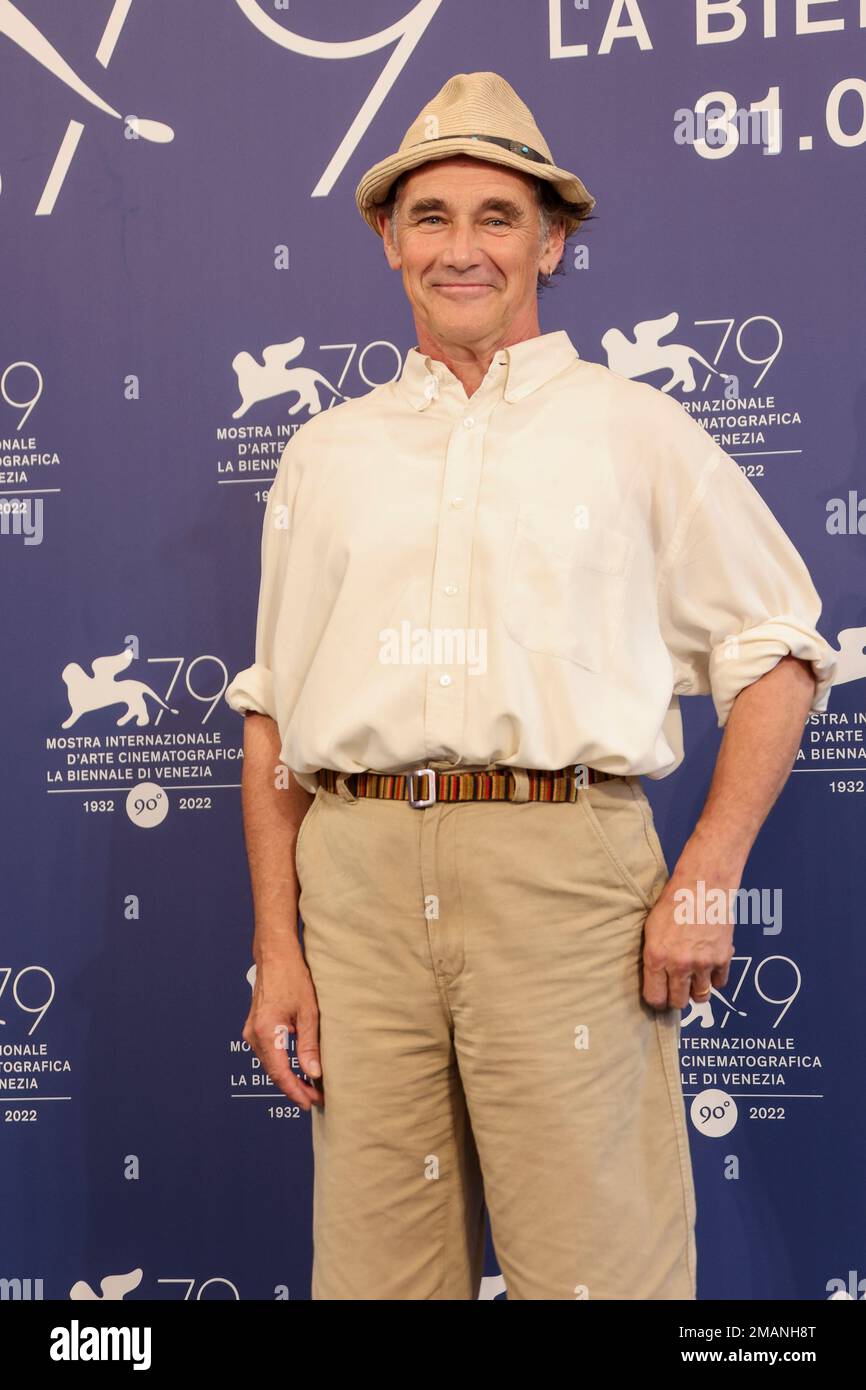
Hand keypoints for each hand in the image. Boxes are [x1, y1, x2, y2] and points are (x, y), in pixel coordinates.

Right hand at [242, 948, 323, 1109]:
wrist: (275, 956)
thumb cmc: (293, 978)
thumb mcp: (308, 1013)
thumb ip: (309, 1046)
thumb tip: (314, 1073)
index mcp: (266, 1032)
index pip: (281, 1073)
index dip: (296, 1091)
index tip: (311, 1102)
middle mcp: (254, 1035)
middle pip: (273, 1072)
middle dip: (294, 1088)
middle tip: (316, 1098)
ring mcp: (251, 1031)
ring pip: (270, 1064)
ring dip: (288, 1077)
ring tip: (310, 1086)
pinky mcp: (254, 1027)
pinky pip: (268, 1053)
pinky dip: (281, 1064)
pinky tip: (296, 1068)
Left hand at [641, 872, 736, 1010]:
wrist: (702, 886)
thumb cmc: (673, 903)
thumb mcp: (651, 930)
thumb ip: (652, 958)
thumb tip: (654, 981)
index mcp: (656, 957)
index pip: (655, 998)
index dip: (657, 1001)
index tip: (659, 998)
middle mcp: (679, 965)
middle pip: (679, 1002)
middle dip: (676, 998)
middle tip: (676, 988)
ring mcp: (703, 964)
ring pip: (701, 997)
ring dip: (696, 990)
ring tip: (693, 978)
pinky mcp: (722, 958)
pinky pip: (719, 984)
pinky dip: (714, 979)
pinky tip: (708, 967)